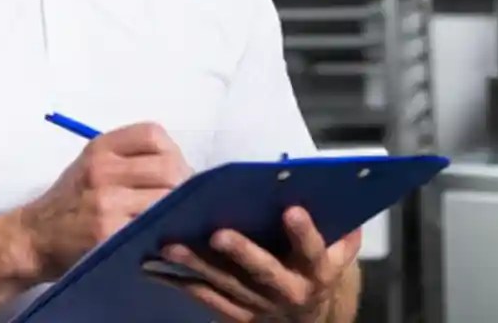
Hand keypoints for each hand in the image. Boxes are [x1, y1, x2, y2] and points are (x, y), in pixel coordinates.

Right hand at [17, 122, 192, 281]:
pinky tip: (159, 236)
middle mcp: (102, 169)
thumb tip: (184, 171)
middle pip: (169, 168)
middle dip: (184, 186)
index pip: (153, 134)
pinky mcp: (108, 233)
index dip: (173, 153)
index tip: (175, 172)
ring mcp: (105, 202)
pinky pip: (152, 226)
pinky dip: (163, 231)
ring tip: (173, 220)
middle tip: (183, 202)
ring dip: (178, 211)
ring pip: (166, 198)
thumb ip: (131, 159)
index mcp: (100, 147)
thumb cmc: (70, 201)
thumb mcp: (92, 164)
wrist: (33, 237)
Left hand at [158, 207, 361, 321]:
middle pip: (263, 271)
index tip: (291, 209)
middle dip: (241, 252)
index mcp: (316, 270)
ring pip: (226, 285)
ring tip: (171, 246)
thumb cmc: (317, 271)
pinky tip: (156, 269)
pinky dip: (181, 283)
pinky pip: (206, 300)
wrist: (305, 322)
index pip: (312, 249)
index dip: (303, 232)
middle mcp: (288, 290)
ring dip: (197, 265)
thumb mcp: (338, 253)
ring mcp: (260, 306)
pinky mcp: (237, 317)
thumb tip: (340, 189)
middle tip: (218, 233)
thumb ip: (341, 228)